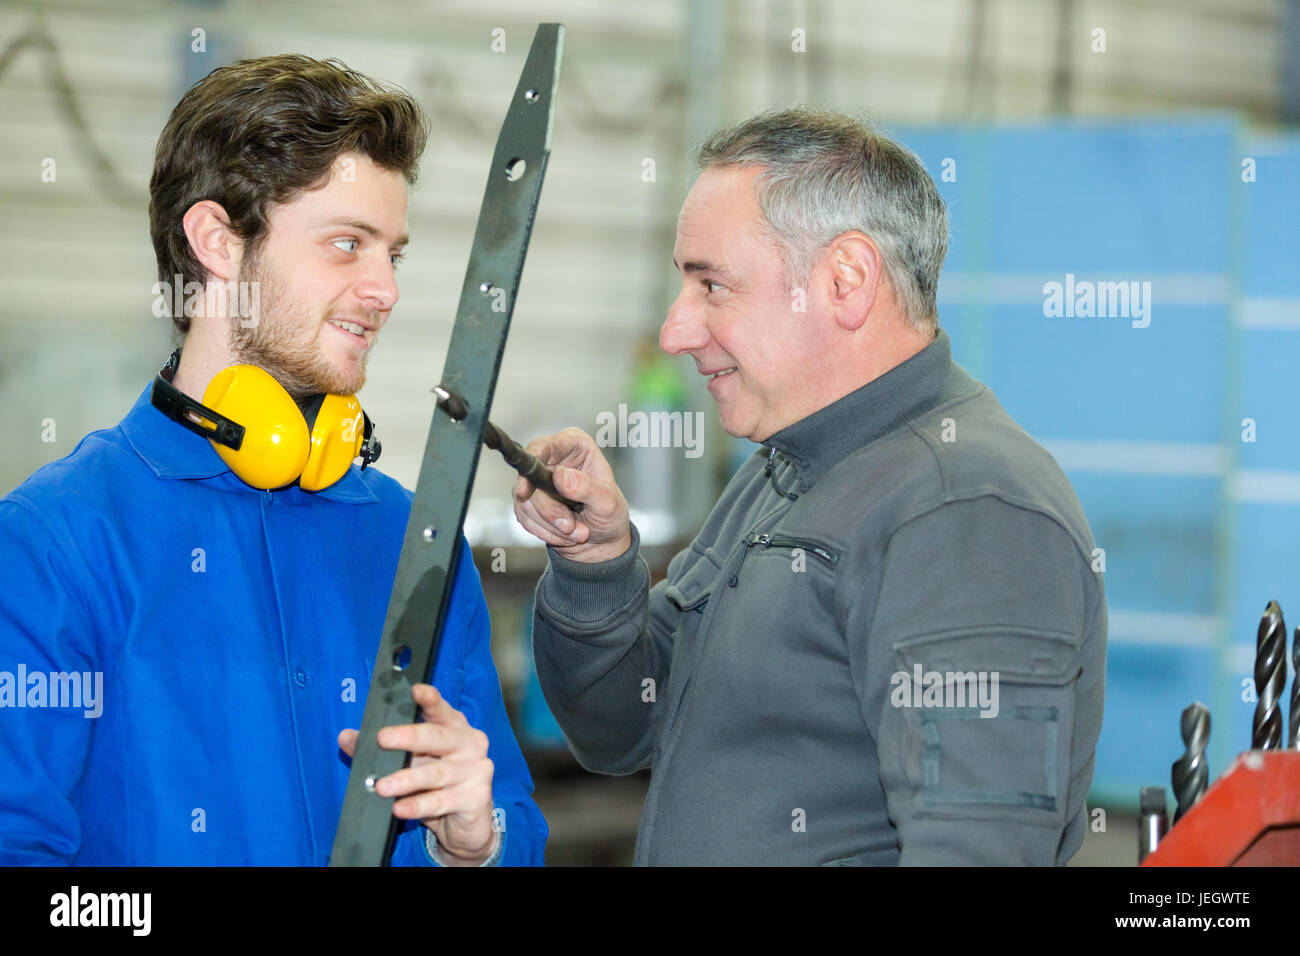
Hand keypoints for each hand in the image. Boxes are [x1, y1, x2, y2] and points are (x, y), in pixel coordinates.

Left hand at [338, 683, 497, 865]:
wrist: (466, 823)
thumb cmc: (436, 785)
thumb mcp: (409, 763)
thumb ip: (380, 749)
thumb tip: (346, 737)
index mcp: (454, 727)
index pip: (441, 709)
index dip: (429, 699)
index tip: (415, 690)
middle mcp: (469, 744)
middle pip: (438, 737)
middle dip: (408, 737)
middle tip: (382, 738)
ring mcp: (476, 770)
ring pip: (436, 773)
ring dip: (406, 779)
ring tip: (382, 786)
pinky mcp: (475, 798)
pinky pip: (441, 801)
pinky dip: (418, 805)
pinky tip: (400, 808)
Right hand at [512, 427, 631, 562]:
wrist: (603, 539)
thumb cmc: (610, 514)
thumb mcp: (608, 502)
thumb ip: (587, 488)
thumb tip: (562, 476)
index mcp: (574, 446)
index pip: (543, 446)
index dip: (531, 465)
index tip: (525, 490)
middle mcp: (553, 459)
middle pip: (530, 480)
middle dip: (550, 510)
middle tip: (570, 526)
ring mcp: (537, 480)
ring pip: (525, 502)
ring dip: (550, 524)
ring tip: (575, 531)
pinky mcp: (528, 501)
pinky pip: (524, 517)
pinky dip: (544, 530)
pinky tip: (563, 533)